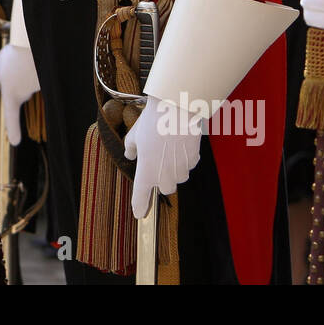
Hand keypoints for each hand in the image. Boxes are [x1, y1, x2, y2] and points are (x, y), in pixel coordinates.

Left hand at [0, 44, 39, 145]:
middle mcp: (27, 94)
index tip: (15, 143)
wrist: (34, 41)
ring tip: (23, 56)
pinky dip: (35, 63)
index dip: (12, 130)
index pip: (11, 116)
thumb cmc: (12, 56)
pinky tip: (34, 54)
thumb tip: (1, 85)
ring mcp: (39, 86)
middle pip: (18, 88)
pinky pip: (38, 70)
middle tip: (13, 62)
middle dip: (14, 77)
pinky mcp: (50, 77)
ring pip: (28, 78)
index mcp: (12, 94)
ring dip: (25, 68)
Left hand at [125, 95, 202, 218]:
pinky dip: (185, 160)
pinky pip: (188, 166)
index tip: (139, 214)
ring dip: (174, 170)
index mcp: (146, 172)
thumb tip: (130, 154)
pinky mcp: (193, 161)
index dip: (139, 206)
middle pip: (166, 188)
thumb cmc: (151, 122)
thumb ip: (131, 148)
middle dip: (162, 179)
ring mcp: (180, 170)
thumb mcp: (134, 135)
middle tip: (158, 161)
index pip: (141, 196)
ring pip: (179, 177)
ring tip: (170, 149)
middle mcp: (164, 176)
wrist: (175, 110)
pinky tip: (180, 144)